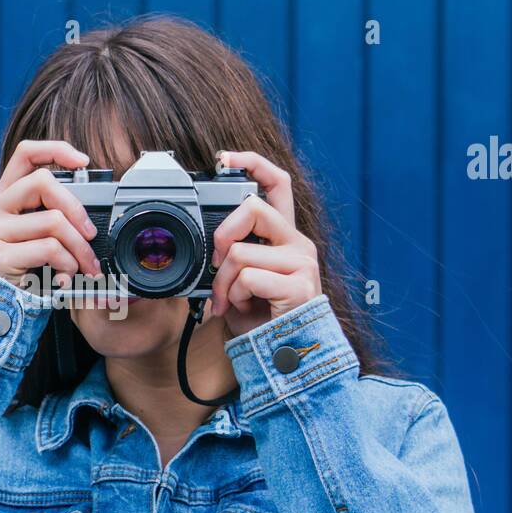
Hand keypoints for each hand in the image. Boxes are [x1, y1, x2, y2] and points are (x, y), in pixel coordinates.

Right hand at [0, 140, 102, 286]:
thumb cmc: (18, 275)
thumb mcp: (31, 239)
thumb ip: (47, 218)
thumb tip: (87, 214)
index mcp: (1, 199)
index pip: (25, 155)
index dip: (56, 150)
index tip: (83, 161)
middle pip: (43, 182)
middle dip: (76, 208)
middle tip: (90, 233)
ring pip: (53, 221)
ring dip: (79, 248)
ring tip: (84, 267)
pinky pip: (49, 249)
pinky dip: (67, 265)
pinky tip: (64, 278)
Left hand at [208, 150, 322, 337]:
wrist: (282, 355)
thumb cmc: (262, 318)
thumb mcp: (241, 279)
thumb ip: (232, 254)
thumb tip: (209, 244)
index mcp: (284, 237)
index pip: (278, 183)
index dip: (253, 163)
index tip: (225, 157)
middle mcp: (298, 244)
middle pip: (254, 208)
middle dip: (223, 233)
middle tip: (217, 261)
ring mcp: (302, 264)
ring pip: (240, 251)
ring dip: (223, 281)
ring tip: (228, 300)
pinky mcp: (299, 286)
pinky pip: (247, 277)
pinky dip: (234, 296)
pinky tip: (244, 308)